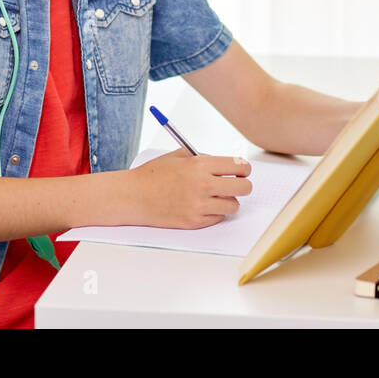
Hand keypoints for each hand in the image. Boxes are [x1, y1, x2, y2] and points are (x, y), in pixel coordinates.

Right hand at [127, 149, 253, 228]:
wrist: (134, 196)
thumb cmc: (155, 174)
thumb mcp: (180, 156)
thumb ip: (205, 158)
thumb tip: (229, 164)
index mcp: (200, 165)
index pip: (239, 166)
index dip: (243, 168)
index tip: (242, 171)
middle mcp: (202, 185)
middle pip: (243, 188)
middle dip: (243, 185)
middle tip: (237, 184)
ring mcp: (199, 206)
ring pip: (233, 205)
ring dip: (228, 200)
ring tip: (216, 196)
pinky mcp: (194, 221)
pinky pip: (218, 218)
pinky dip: (215, 212)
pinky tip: (203, 205)